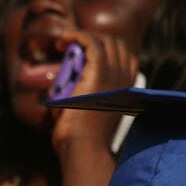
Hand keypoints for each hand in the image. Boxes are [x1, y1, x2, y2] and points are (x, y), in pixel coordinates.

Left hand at [49, 30, 138, 150]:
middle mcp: (125, 78)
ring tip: (62, 43)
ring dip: (81, 37)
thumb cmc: (78, 136)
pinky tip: (63, 39)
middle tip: (68, 46)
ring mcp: (114, 75)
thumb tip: (58, 85)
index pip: (123, 54)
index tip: (79, 51)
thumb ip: (78, 94)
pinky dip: (77, 36)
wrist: (82, 148)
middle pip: (115, 43)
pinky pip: (91, 43)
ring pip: (104, 41)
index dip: (103, 46)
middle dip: (92, 39)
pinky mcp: (100, 74)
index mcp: (126, 87)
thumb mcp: (83, 111)